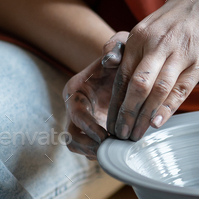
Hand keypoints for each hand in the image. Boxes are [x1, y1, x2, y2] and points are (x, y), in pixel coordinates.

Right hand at [63, 31, 127, 158]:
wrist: (127, 66)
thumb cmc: (123, 55)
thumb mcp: (120, 45)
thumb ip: (115, 48)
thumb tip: (111, 60)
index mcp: (75, 90)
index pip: (75, 113)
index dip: (88, 126)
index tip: (104, 135)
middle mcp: (75, 109)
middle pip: (72, 136)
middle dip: (89, 146)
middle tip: (110, 150)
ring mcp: (83, 123)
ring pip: (78, 147)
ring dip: (95, 153)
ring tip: (115, 153)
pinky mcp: (93, 133)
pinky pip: (92, 150)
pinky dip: (104, 154)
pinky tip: (121, 151)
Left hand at [107, 0, 198, 141]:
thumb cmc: (176, 18)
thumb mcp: (149, 26)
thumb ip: (132, 50)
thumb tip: (114, 73)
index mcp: (139, 37)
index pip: (123, 76)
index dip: (115, 103)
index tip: (111, 123)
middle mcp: (157, 44)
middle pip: (137, 85)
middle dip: (126, 113)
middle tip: (120, 134)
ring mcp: (180, 52)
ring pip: (158, 89)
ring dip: (145, 115)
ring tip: (137, 134)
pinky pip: (181, 88)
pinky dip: (168, 107)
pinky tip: (158, 122)